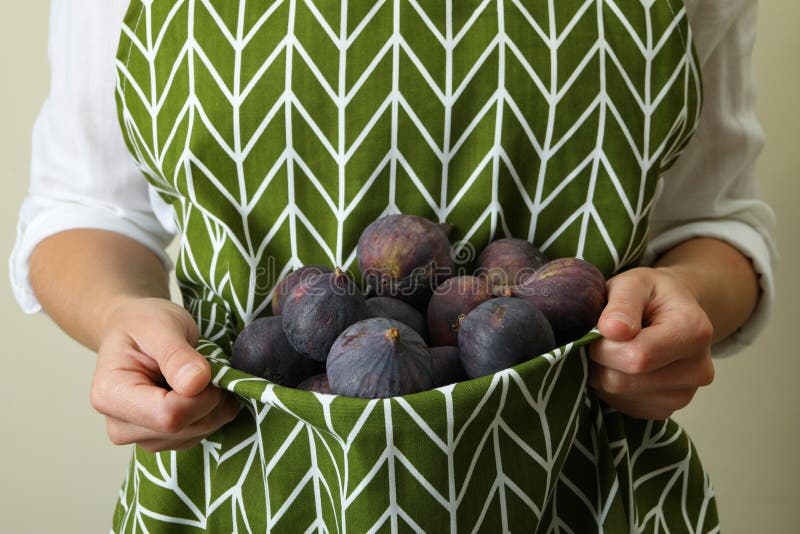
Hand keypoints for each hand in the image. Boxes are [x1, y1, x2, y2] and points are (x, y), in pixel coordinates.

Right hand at [90, 298, 239, 451]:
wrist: (133, 329)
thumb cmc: (142, 324)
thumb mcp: (160, 325)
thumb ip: (176, 354)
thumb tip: (196, 383)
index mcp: (110, 395)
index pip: (168, 415)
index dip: (201, 396)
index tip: (209, 369)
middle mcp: (119, 425)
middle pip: (183, 429)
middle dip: (211, 400)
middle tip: (209, 368)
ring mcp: (140, 436)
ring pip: (195, 435)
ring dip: (214, 407)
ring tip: (200, 376)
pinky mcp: (159, 440)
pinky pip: (199, 436)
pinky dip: (212, 414)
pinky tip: (200, 391)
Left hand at [588, 267, 714, 419]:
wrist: (671, 311)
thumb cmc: (649, 295)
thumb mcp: (633, 283)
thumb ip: (622, 303)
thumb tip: (612, 330)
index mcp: (694, 332)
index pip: (637, 357)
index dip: (604, 346)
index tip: (600, 328)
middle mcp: (697, 370)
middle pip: (623, 381)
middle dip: (600, 360)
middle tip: (603, 338)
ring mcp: (684, 395)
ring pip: (618, 396)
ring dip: (602, 373)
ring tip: (614, 349)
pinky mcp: (665, 409)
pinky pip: (621, 406)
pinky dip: (610, 388)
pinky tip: (620, 366)